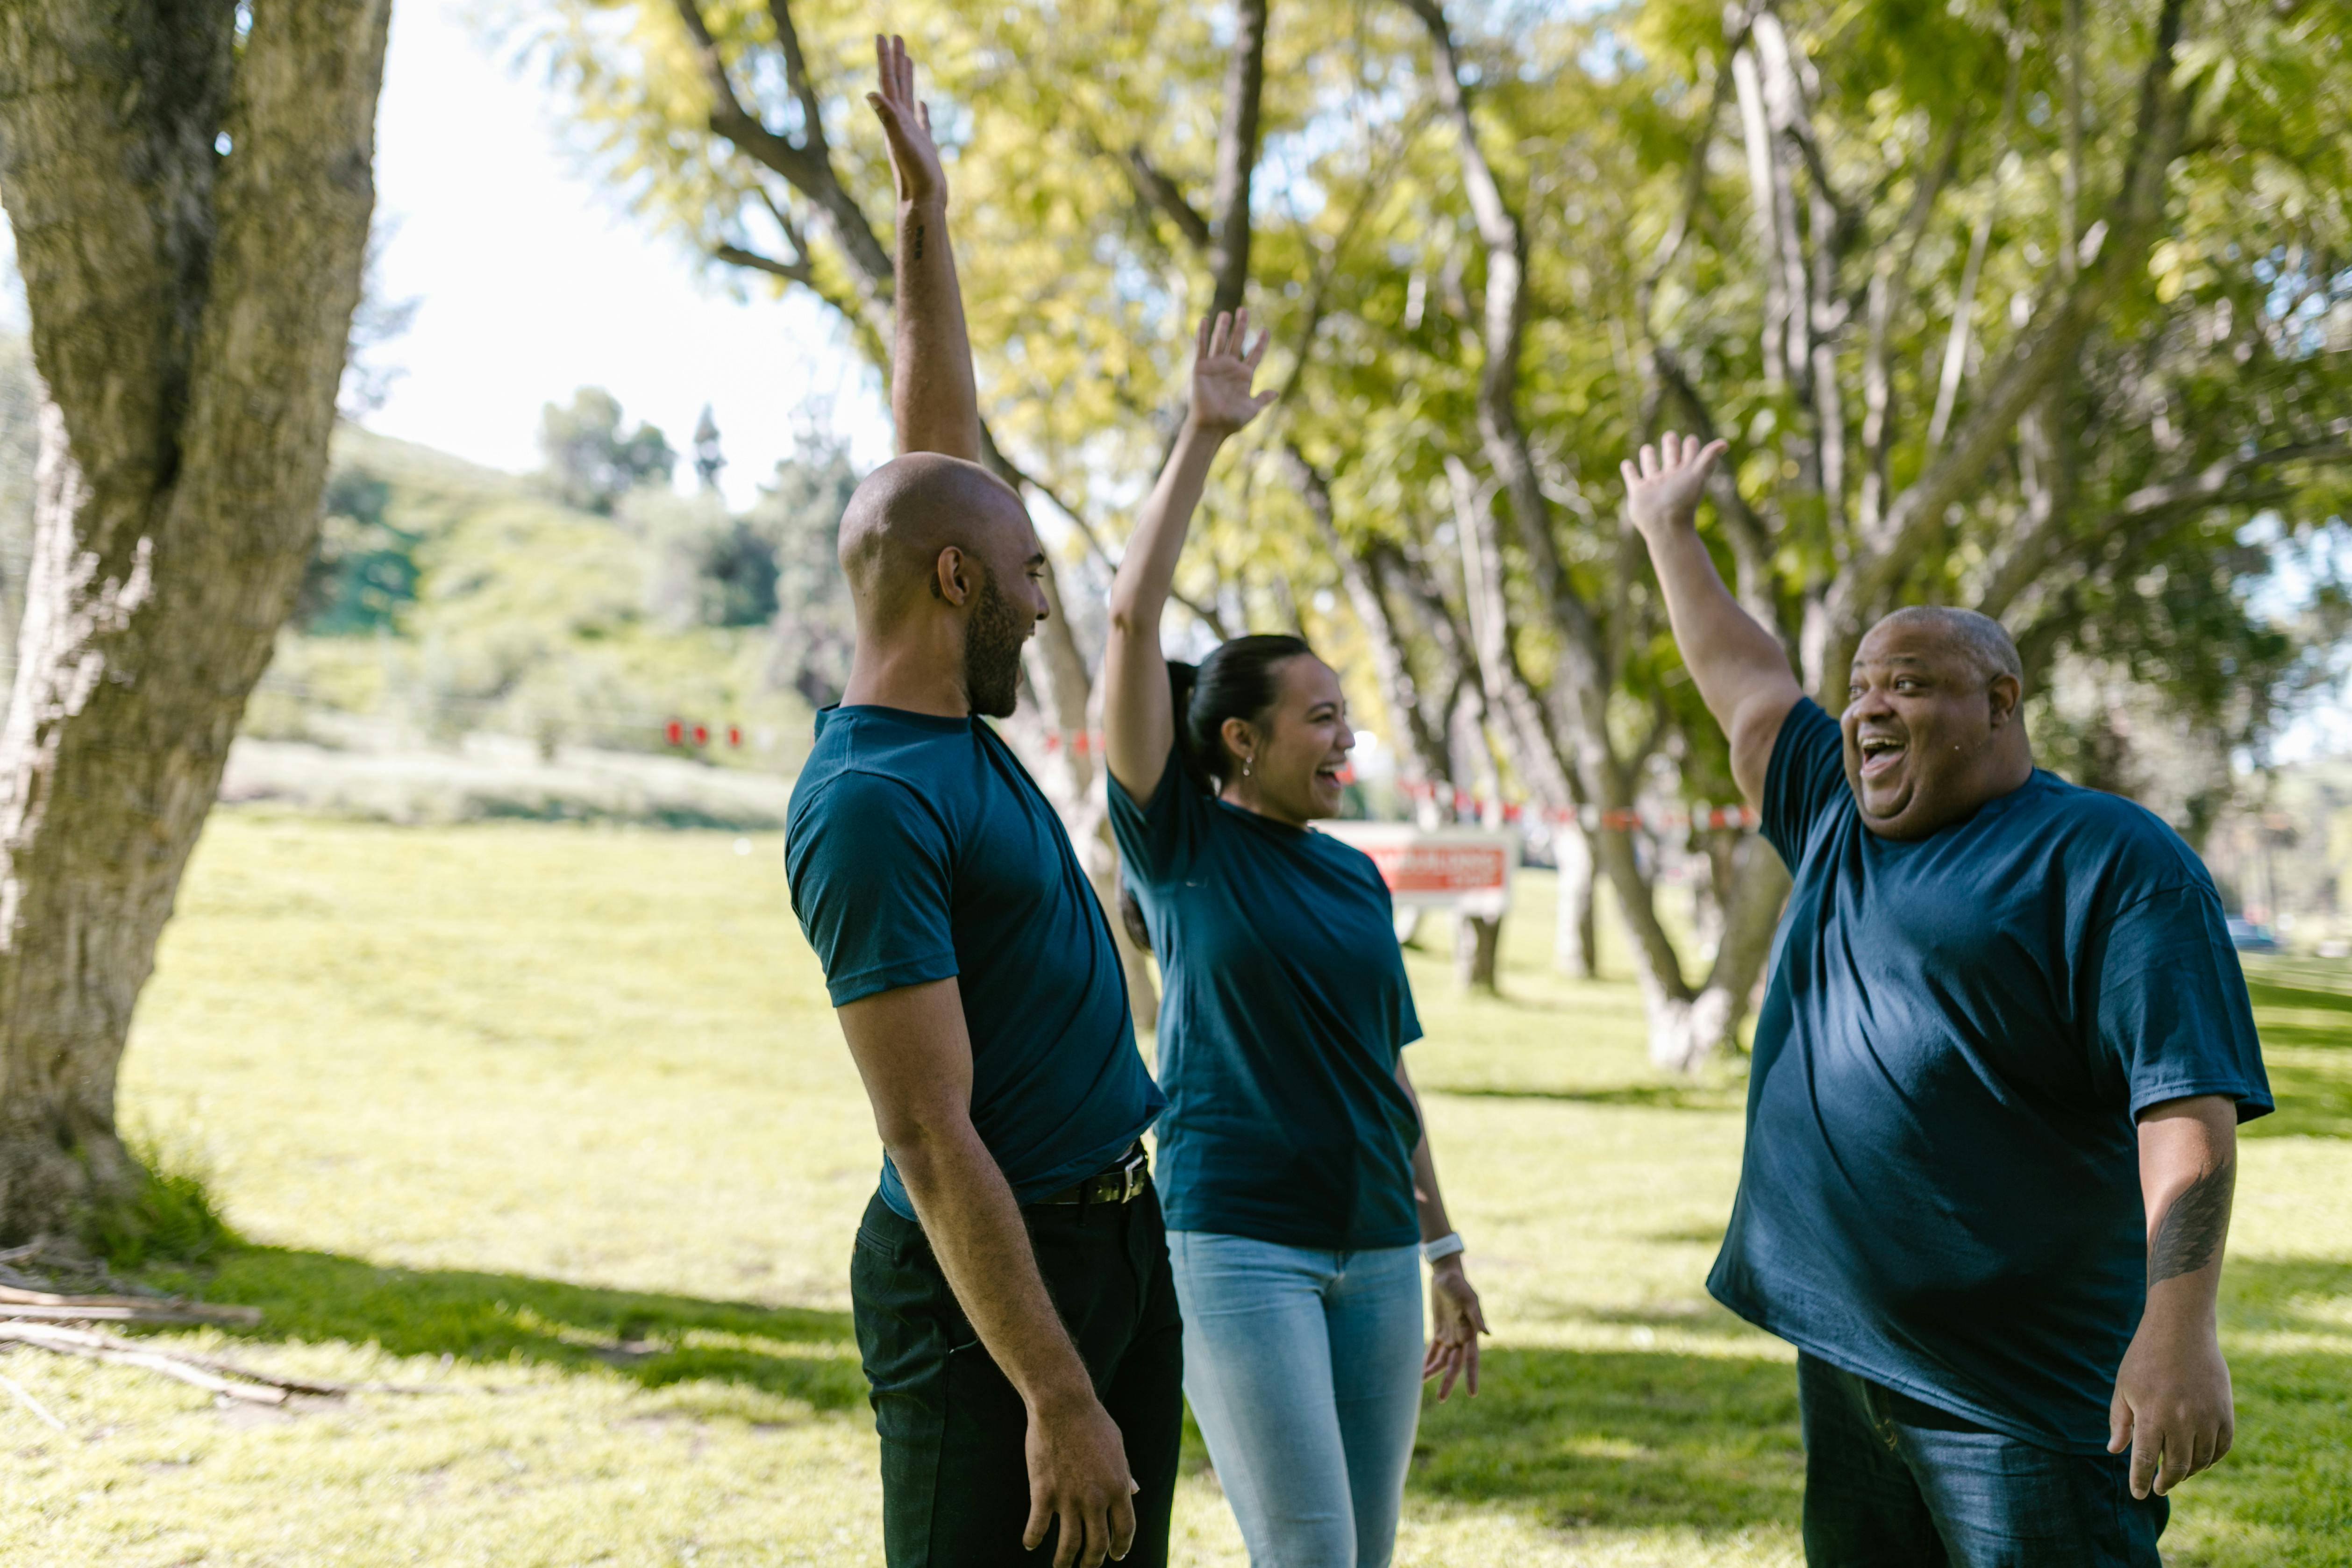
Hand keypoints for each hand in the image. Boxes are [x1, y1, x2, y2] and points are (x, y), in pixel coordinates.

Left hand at [866, 33, 944, 207]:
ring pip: (907, 98)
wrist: (923, 202)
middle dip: (895, 60)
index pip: (887, 82)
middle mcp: (899, 123)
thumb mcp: (901, 142)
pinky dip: (920, 108)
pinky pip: (921, 120)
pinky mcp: (923, 145)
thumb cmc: (914, 175)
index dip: (885, 59)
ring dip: (906, 77)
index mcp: (894, 119)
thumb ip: (888, 117)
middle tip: (896, 37)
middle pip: (896, 84)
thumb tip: (871, 93)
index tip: (883, 36)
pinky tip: (921, 102)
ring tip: (908, 59)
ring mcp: (911, 133)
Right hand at [1023, 1388, 1140, 1566]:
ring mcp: (1069, 1498)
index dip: (1121, 1547)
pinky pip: (1038, 1527)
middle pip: (1097, 1545)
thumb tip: (1135, 1490)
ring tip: (1061, 1567)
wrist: (1063, 1404)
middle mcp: (1097, 1499)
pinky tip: (1030, 1544)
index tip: (1116, 1555)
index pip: (1125, 1530)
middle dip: (1092, 1562)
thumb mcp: (1117, 1446)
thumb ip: (1125, 1472)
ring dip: (1064, 1561)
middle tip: (1086, 1567)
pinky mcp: (1044, 1492)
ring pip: (1069, 1544)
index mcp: (1119, 1487)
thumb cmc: (1092, 1421)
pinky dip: (1033, 1539)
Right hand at [1187, 309, 1275, 436]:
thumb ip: (1262, 399)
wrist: (1211, 426)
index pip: (1254, 354)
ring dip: (1223, 327)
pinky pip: (1201, 348)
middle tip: (1244, 310)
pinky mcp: (1201, 368)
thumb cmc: (1231, 420)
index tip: (1266, 330)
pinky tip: (1204, 321)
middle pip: (1237, 341)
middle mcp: (1230, 367)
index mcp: (1244, 375)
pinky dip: (1202, 334)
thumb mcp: (1252, 410)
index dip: (1260, 342)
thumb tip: (1276, 392)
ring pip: (1220, 341)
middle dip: (1241, 326)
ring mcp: (1215, 366)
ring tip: (1227, 313)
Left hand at [1422, 1256, 1488, 1401]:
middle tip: (1441, 1399)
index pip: (1472, 1360)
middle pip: (1454, 1365)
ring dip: (1433, 1372)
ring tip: (1420, 1383)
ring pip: (1441, 1360)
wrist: (1445, 1275)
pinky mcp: (1439, 1331)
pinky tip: (1420, 1371)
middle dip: (1447, 1381)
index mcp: (1470, 1333)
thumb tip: (1488, 1334)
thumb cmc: (1459, 1285)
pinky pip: (1433, 1350)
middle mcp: (1461, 1338)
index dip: (1472, 1376)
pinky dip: (1427, 1360)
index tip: (1472, 1394)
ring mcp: (1450, 1336)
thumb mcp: (1469, 1298)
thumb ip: (1477, 1316)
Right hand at [1621, 431, 1727, 536]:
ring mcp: (1653, 485)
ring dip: (1648, 457)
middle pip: (1670, 457)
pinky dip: (1629, 470)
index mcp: (1685, 473)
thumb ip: (1708, 458)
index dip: (1691, 446)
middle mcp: (1670, 478)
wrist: (1666, 527)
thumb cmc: (1683, 502)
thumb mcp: (1697, 476)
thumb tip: (1725, 443)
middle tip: (1670, 435)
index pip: (1689, 455)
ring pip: (1650, 466)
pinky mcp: (1638, 492)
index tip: (1691, 439)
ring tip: (1647, 448)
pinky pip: (1632, 478)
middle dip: (1670, 446)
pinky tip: (1627, 464)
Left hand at [2107, 1300, 2233, 1497]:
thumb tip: (2115, 1451)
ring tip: (2176, 1474)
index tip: (2139, 1494)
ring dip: (2188, 1472)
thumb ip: (2120, 1422)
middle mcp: (2181, 1421)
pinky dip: (2211, 1459)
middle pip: (2176, 1467)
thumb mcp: (2124, 1388)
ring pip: (2201, 1460)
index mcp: (2152, 1416)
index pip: (2145, 1461)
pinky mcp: (2224, 1412)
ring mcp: (2207, 1417)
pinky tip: (2200, 1461)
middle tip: (2158, 1487)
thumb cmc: (2145, 1357)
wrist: (2181, 1330)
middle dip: (2165, 1482)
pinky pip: (2221, 1447)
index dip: (2140, 1481)